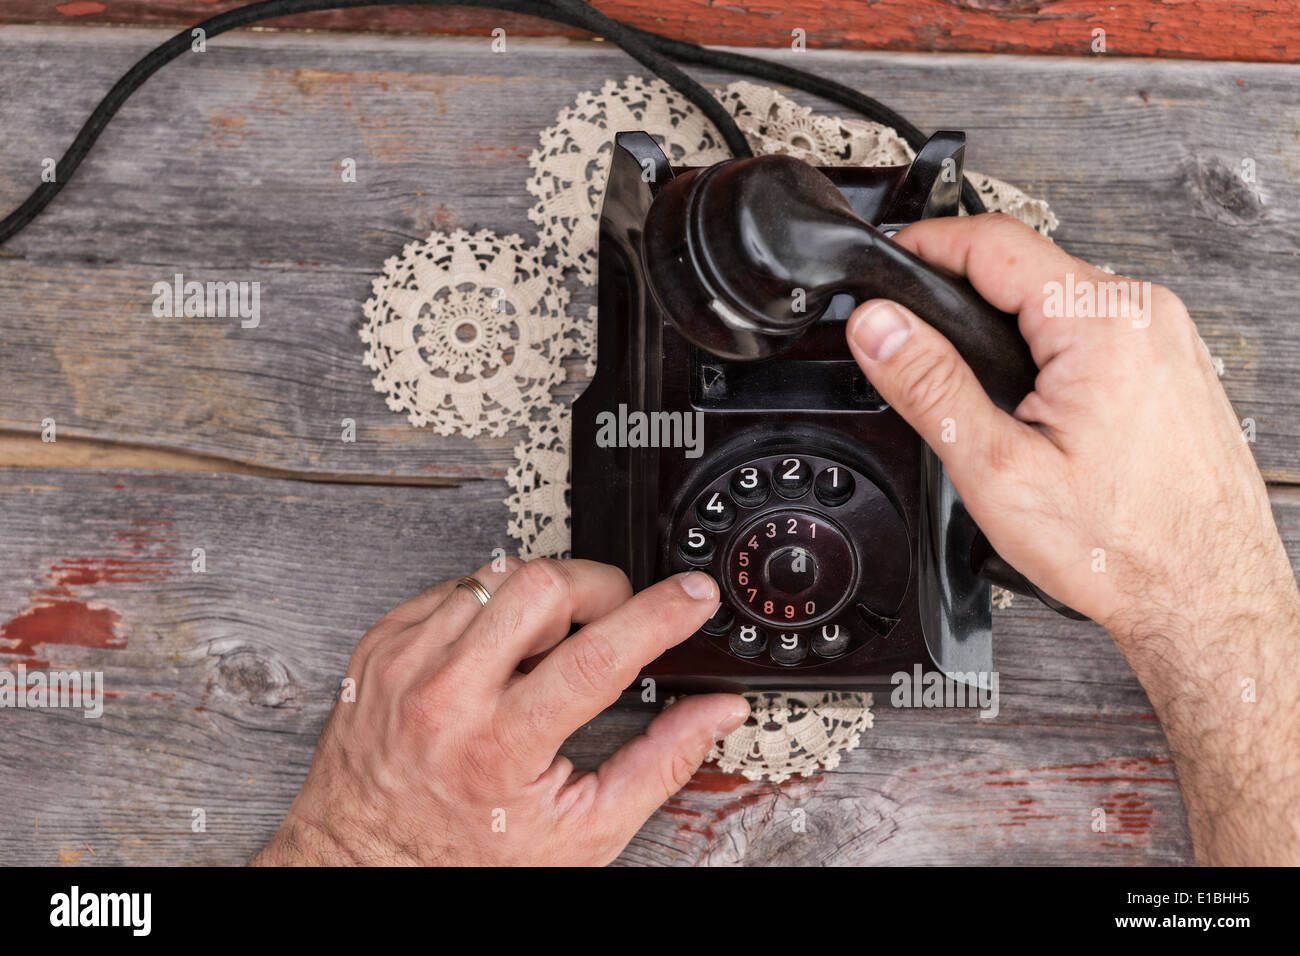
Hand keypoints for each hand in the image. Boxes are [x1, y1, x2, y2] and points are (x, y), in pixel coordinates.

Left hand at [252, 559, 747, 865]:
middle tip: (613, 619)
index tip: (693, 594)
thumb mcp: (582, 832)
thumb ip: (660, 764)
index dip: (659, 615)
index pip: (598, 655)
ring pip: (499, 575)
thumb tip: (716, 713)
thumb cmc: (469, 855)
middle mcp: (446, 695)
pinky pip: (456, 587)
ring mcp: (407, 662)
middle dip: (599, 588)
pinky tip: (500, 647)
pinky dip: (493, 604)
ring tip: (551, 643)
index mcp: (501, 745)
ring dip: (545, 595)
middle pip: (543, 586)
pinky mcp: (384, 643)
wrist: (362, 862)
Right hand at [845, 213, 1299, 863]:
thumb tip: (879, 327)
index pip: (992, 242)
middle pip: (1024, 265)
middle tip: (912, 332)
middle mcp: (1143, 314)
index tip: (886, 259)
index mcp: (1101, 323)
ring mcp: (1163, 336)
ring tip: (971, 385)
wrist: (1203, 595)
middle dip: (960, 294)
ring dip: (1003, 324)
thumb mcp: (997, 467)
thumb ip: (929, 385)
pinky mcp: (1168, 361)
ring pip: (1055, 298)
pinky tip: (1030, 405)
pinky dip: (1045, 348)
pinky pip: (1090, 327)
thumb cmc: (1122, 545)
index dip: (924, 244)